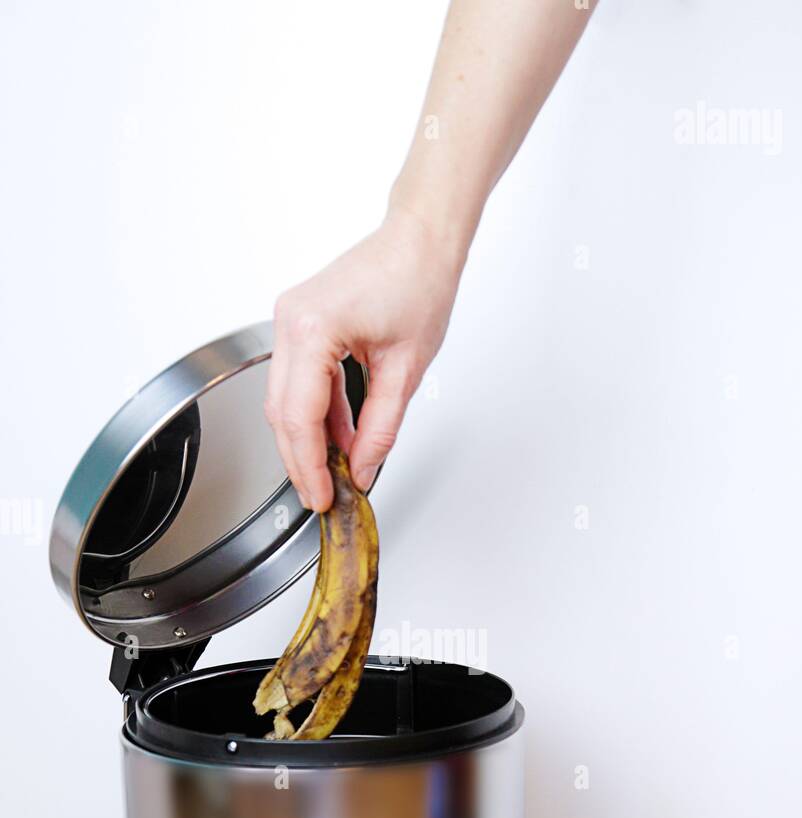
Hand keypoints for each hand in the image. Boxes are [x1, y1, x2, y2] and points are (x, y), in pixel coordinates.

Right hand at [265, 206, 463, 510]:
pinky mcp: (301, 323)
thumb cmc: (418, 281)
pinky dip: (317, 412)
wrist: (421, 240)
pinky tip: (337, 437)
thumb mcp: (405, 369)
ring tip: (332, 473)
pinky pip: (299, 380)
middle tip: (321, 495)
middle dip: (301, 460)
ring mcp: (291, 320)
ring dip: (308, 439)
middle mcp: (291, 321)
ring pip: (285, 399)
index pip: (299, 417)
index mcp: (313, 330)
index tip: (321, 496)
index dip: (309, 465)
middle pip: (282, 412)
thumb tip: (362, 467)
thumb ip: (380, 427)